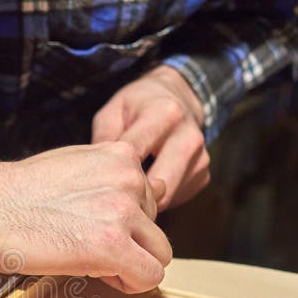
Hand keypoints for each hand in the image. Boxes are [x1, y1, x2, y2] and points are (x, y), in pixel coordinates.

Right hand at [0, 144, 171, 293]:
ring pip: (159, 254)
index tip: (94, 228)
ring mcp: (124, 211)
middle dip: (129, 244)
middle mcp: (130, 179)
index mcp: (119, 156)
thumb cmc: (11, 194)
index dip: (124, 222)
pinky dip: (128, 283)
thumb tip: (113, 209)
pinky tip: (97, 275)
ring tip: (90, 262)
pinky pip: (149, 276)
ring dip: (129, 264)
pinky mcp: (112, 246)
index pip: (148, 199)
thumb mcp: (68, 168)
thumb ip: (101, 182)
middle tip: (87, 248)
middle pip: (156, 228)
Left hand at [92, 65, 209, 210]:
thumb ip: (103, 140)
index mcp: (165, 114)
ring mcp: (200, 159)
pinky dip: (158, 198)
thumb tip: (95, 175)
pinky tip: (146, 185)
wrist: (178, 97)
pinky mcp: (202, 176)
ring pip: (167, 197)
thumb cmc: (138, 106)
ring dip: (145, 200)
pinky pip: (175, 199)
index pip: (135, 156)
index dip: (112, 174)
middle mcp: (188, 136)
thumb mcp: (112, 112)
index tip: (97, 184)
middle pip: (158, 186)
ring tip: (127, 189)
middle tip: (111, 198)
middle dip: (133, 196)